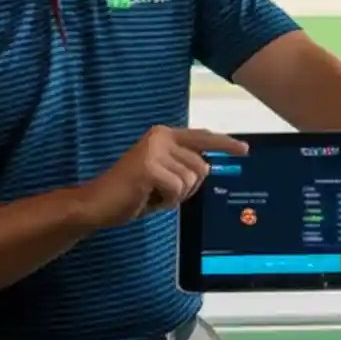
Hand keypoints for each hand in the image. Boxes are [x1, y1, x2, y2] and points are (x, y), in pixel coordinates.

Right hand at [76, 126, 247, 228]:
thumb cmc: (130, 193)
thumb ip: (183, 165)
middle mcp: (160, 137)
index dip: (225, 144)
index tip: (244, 150)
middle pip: (201, 167)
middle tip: (160, 192)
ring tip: (151, 194)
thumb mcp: (161, 175)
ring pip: (191, 180)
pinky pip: (178, 190)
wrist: (95, 204)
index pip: (202, 137)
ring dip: (175, 196)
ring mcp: (154, 150)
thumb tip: (210, 166)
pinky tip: (147, 198)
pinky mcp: (149, 167)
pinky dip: (166, 202)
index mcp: (164, 135)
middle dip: (187, 188)